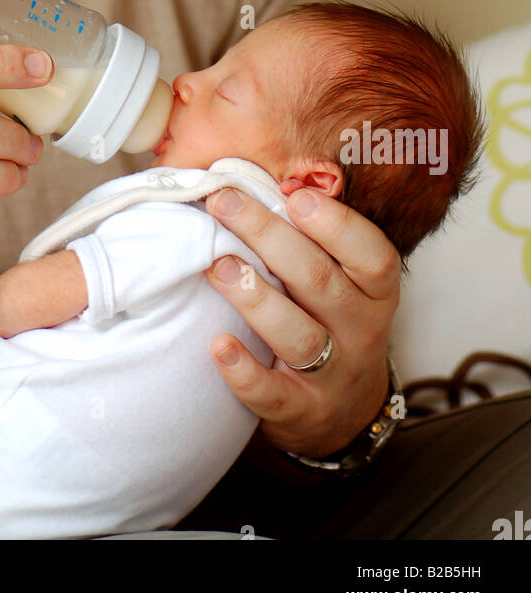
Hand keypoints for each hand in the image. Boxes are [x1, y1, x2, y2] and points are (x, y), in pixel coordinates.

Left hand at [203, 187, 399, 456]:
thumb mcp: (341, 282)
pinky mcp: (301, 411)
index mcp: (375, 291)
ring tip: (217, 266)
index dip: (336, 224)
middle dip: (269, 237)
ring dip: (255, 298)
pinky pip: (272, 393)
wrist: (344, 412)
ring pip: (299, 335)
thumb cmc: (329, 321)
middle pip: (320, 281)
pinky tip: (218, 346)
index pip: (372, 254)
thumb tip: (254, 180)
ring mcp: (334, 374)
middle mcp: (362, 331)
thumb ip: (311, 239)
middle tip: (224, 202)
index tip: (294, 196)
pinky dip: (244, 372)